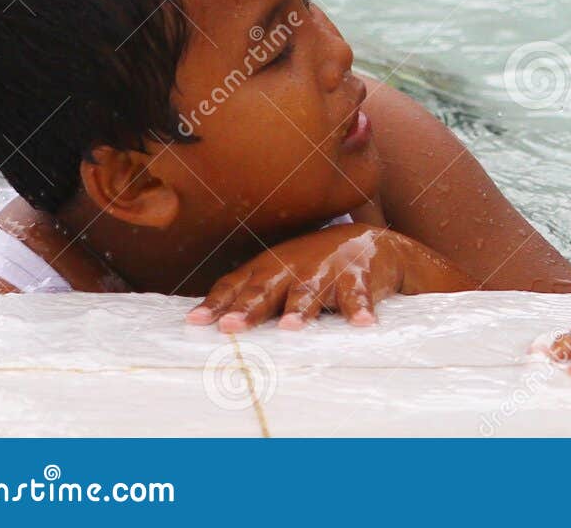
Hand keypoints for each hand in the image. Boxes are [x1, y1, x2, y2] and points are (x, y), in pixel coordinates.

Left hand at [186, 223, 470, 331]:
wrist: (373, 243)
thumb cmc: (315, 266)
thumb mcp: (281, 274)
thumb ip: (250, 294)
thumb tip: (208, 325)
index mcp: (269, 267)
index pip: (237, 284)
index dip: (217, 303)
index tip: (197, 323)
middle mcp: (294, 266)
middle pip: (267, 288)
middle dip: (248, 307)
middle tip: (230, 326)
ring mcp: (326, 269)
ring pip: (309, 291)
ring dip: (300, 308)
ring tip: (290, 328)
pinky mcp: (360, 275)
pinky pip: (358, 294)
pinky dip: (360, 308)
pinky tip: (362, 323)